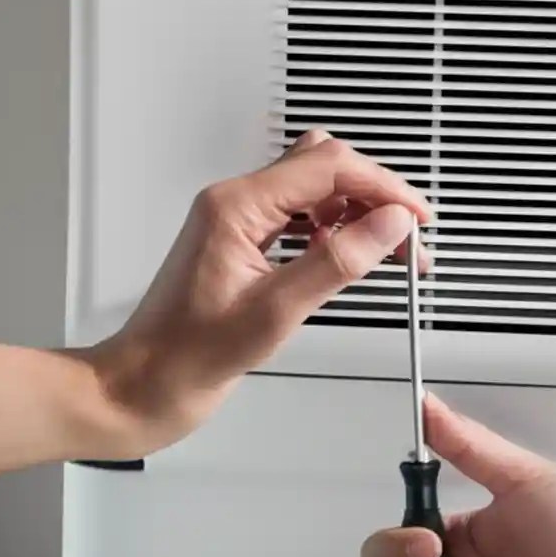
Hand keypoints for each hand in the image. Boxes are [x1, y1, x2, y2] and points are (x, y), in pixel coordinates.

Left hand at [80, 130, 431, 458]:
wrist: (138, 389)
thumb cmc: (184, 359)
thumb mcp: (274, 314)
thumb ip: (337, 263)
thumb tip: (388, 226)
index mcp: (237, 208)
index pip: (328, 167)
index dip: (383, 187)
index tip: (417, 218)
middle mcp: (234, 203)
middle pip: (323, 167)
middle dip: (374, 195)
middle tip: (410, 236)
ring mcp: (236, 220)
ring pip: (313, 188)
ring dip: (356, 210)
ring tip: (388, 248)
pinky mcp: (240, 242)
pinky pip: (297, 215)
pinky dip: (333, 228)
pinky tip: (346, 256)